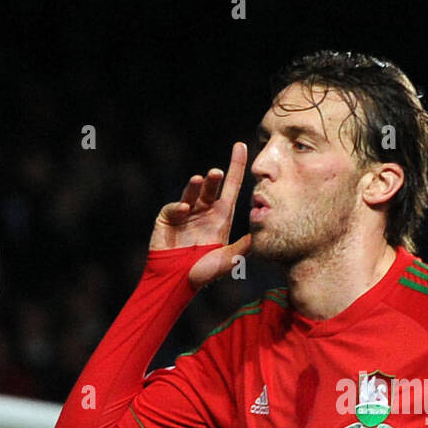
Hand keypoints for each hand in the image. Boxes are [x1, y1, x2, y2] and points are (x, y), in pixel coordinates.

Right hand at [150, 141, 252, 288]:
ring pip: (192, 193)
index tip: (241, 146)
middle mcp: (204, 211)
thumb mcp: (227, 261)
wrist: (176, 281)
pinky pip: (175, 208)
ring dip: (196, 186)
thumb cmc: (202, 273)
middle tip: (217, 172)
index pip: (231, 188)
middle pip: (211, 188)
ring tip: (199, 179)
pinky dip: (179, 206)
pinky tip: (185, 210)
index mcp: (220, 217)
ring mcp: (186, 213)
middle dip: (214, 179)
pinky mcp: (168, 217)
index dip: (236, 167)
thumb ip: (242, 249)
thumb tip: (259, 237)